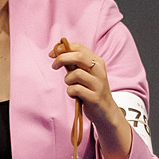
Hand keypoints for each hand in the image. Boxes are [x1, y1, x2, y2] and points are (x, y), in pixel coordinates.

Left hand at [50, 39, 131, 158]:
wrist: (106, 111)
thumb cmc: (92, 90)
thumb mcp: (85, 73)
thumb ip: (74, 63)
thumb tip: (57, 52)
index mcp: (97, 62)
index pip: (79, 47)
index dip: (63, 48)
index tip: (52, 54)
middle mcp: (99, 71)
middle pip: (77, 56)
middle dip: (61, 59)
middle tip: (54, 66)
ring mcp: (98, 84)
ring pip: (75, 74)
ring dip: (67, 80)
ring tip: (72, 86)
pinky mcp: (94, 97)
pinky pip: (74, 89)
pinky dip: (70, 92)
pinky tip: (75, 95)